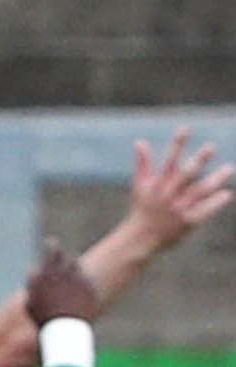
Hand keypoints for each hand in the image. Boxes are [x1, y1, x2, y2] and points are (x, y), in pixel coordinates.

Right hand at [24, 240, 99, 327]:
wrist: (66, 331)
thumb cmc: (44, 319)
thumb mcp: (31, 303)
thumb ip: (32, 284)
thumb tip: (32, 269)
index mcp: (50, 275)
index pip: (51, 252)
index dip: (50, 246)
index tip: (50, 242)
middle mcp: (67, 273)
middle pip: (66, 257)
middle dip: (61, 253)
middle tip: (60, 252)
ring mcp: (80, 280)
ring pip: (77, 267)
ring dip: (71, 268)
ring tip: (67, 274)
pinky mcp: (91, 288)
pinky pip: (86, 280)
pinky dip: (80, 281)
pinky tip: (76, 288)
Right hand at [118, 128, 230, 256]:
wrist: (140, 238)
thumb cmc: (143, 208)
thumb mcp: (140, 186)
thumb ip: (142, 163)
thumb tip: (139, 142)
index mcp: (158, 184)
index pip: (168, 160)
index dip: (177, 144)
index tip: (185, 128)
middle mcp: (168, 194)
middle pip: (185, 174)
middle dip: (197, 161)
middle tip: (211, 146)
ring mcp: (178, 208)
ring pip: (198, 191)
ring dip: (213, 180)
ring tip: (228, 169)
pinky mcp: (187, 222)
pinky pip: (203, 211)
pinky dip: (214, 203)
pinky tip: (227, 194)